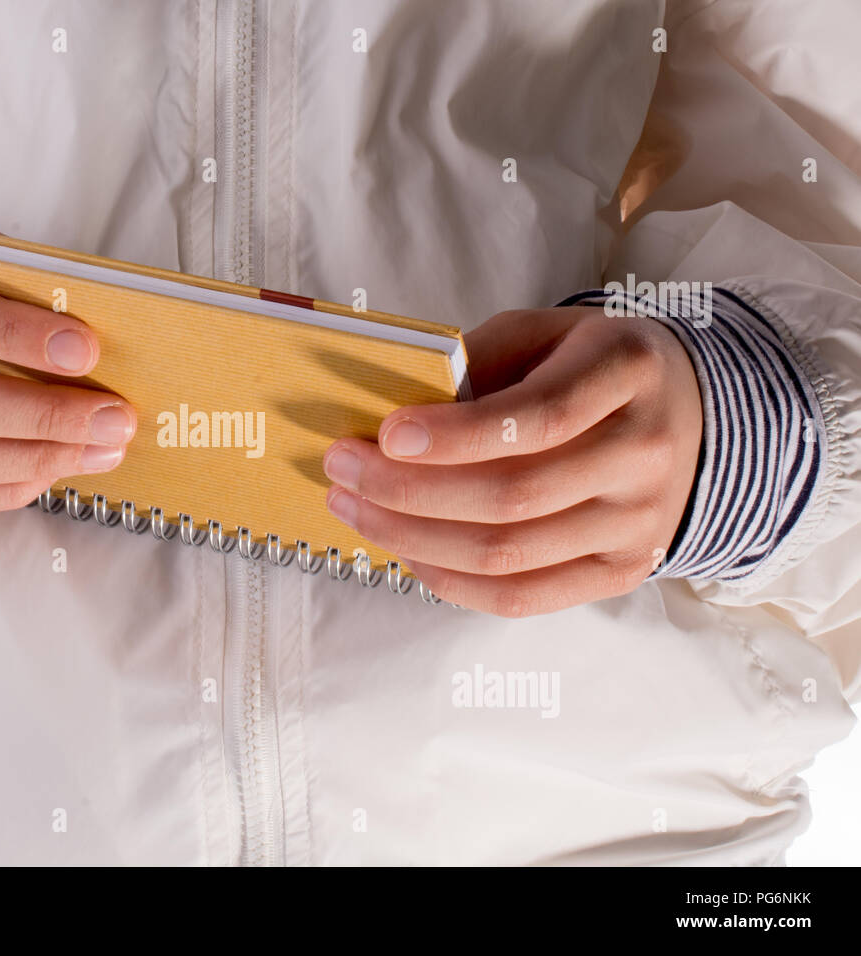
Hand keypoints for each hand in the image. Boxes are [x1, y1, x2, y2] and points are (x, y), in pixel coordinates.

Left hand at [323, 307, 702, 616]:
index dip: (455, 436)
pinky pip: (521, 596)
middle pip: (512, 497)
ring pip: (507, 554)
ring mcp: (639, 524)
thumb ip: (479, 362)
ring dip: (411, 538)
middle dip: (407, 490)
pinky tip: (405, 550)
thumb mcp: (544, 332)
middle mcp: (644, 453)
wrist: (686, 414)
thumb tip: (398, 416)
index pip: (537, 419)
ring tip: (355, 509)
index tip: (385, 435)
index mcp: (627, 372)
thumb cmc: (589, 365)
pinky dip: (449, 579)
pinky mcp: (621, 572)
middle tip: (341, 470)